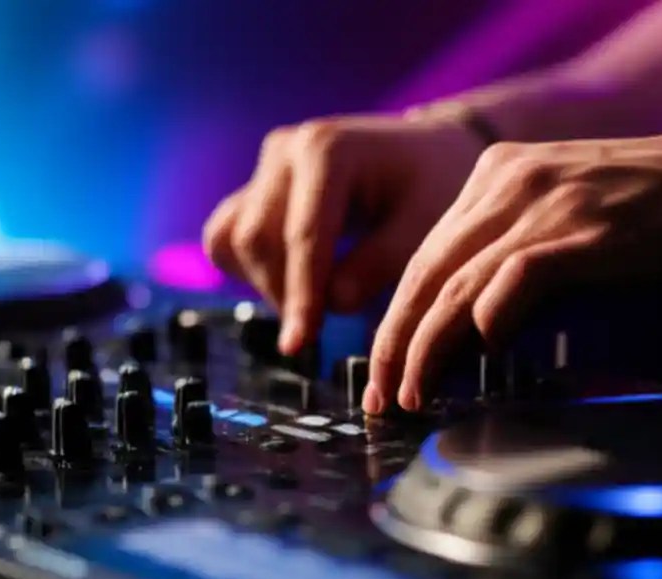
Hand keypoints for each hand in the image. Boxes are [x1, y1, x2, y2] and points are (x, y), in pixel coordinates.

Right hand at [202, 114, 484, 354]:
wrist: (430, 156)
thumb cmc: (435, 189)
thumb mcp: (424, 230)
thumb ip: (376, 266)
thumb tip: (331, 304)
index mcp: (328, 150)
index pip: (303, 236)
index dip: (300, 296)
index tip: (299, 344)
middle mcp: (287, 150)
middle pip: (257, 240)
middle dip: (284, 293)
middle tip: (321, 326)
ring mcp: (266, 167)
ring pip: (234, 241)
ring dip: (265, 283)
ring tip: (313, 300)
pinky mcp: (255, 188)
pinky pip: (227, 238)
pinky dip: (251, 270)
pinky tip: (293, 280)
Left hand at [364, 123, 661, 413]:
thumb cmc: (661, 210)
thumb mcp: (566, 220)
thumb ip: (513, 261)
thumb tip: (469, 334)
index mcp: (495, 174)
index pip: (424, 258)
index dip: (396, 321)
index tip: (384, 371)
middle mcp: (505, 181)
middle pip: (424, 275)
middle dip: (393, 345)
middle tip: (379, 398)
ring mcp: (542, 203)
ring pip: (455, 286)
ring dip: (427, 351)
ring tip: (412, 398)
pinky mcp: (579, 232)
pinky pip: (512, 282)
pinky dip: (489, 324)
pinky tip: (484, 358)